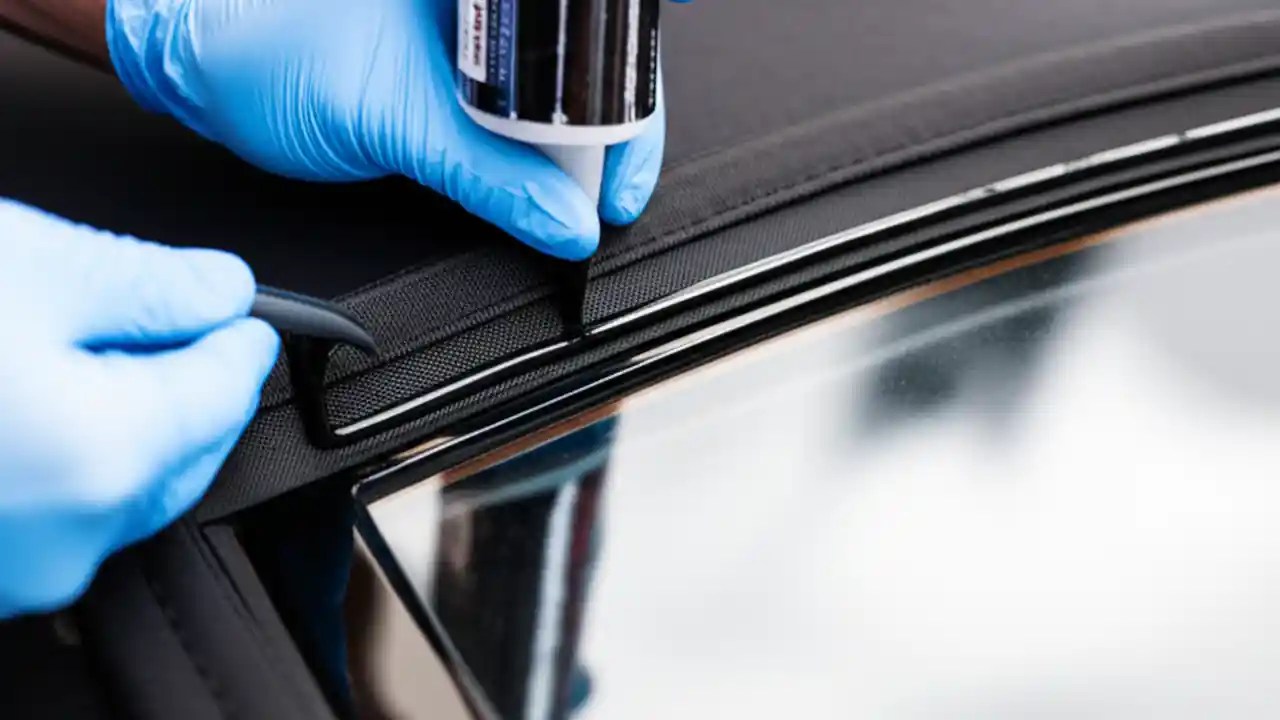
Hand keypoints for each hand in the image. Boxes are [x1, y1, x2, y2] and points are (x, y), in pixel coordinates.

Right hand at [0, 199, 278, 617]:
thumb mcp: (27, 269)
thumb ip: (148, 282)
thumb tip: (224, 288)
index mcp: (107, 455)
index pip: (230, 391)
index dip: (245, 338)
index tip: (247, 313)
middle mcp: (73, 536)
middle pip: (190, 447)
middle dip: (195, 382)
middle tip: (177, 321)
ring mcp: (22, 569)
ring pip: (129, 482)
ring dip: (136, 419)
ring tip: (93, 351)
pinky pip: (67, 508)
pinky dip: (77, 456)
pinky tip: (43, 402)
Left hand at [106, 0, 687, 260]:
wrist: (203, 66)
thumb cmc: (268, 53)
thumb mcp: (396, 122)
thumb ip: (490, 177)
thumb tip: (567, 221)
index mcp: (486, 0)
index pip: (596, 49)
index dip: (628, 120)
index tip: (621, 190)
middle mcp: (490, 16)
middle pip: (590, 82)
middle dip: (601, 148)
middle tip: (593, 206)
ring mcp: (478, 51)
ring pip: (559, 112)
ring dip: (566, 164)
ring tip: (562, 206)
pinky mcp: (458, 89)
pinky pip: (518, 129)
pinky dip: (529, 168)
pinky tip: (530, 194)